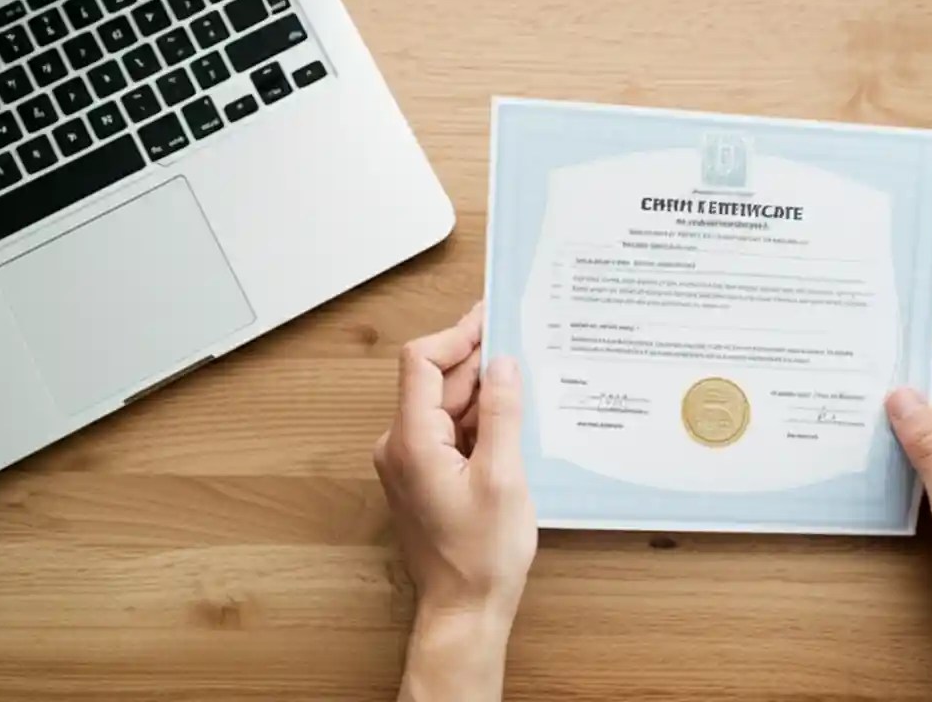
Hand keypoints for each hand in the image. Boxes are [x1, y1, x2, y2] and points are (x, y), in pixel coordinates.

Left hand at [374, 302, 535, 701]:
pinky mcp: (426, 476)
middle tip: (525, 345)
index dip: (457, 335)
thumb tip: (503, 365)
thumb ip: (503, 414)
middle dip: (479, 363)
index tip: (492, 320)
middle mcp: (401, 446)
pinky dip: (481, 422)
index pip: (420, 362)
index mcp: (411, 441)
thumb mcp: (504, 477)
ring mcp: (411, 462)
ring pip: (447, 406)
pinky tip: (515, 425)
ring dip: (484, 394)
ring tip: (530, 389)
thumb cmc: (480, 557)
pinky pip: (452, 432)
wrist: (464, 612)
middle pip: (436, 381)